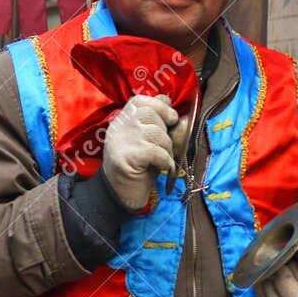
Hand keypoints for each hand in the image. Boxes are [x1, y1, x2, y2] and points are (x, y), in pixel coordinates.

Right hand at [101, 96, 180, 211]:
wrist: (121, 195)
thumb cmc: (140, 167)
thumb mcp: (149, 141)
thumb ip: (158, 125)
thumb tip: (180, 116)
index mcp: (122, 120)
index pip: (141, 100)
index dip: (160, 107)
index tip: (169, 121)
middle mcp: (118, 127)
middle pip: (149, 113)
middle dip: (165, 129)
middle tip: (164, 146)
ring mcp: (119, 141)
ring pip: (155, 132)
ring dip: (166, 148)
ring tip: (162, 160)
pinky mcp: (125, 157)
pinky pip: (155, 151)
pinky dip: (165, 161)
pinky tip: (162, 168)